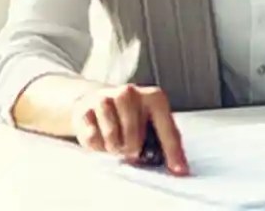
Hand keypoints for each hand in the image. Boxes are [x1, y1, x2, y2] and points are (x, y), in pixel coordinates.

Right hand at [70, 84, 187, 175]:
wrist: (94, 100)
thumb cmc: (129, 117)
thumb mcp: (150, 123)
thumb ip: (163, 141)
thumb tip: (179, 168)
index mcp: (153, 97)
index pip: (166, 129)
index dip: (172, 152)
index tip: (179, 171)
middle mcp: (130, 92)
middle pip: (134, 137)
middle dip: (132, 149)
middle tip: (129, 149)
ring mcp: (105, 98)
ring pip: (112, 137)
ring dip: (113, 147)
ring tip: (115, 142)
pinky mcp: (85, 109)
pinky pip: (92, 138)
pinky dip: (97, 145)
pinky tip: (100, 136)